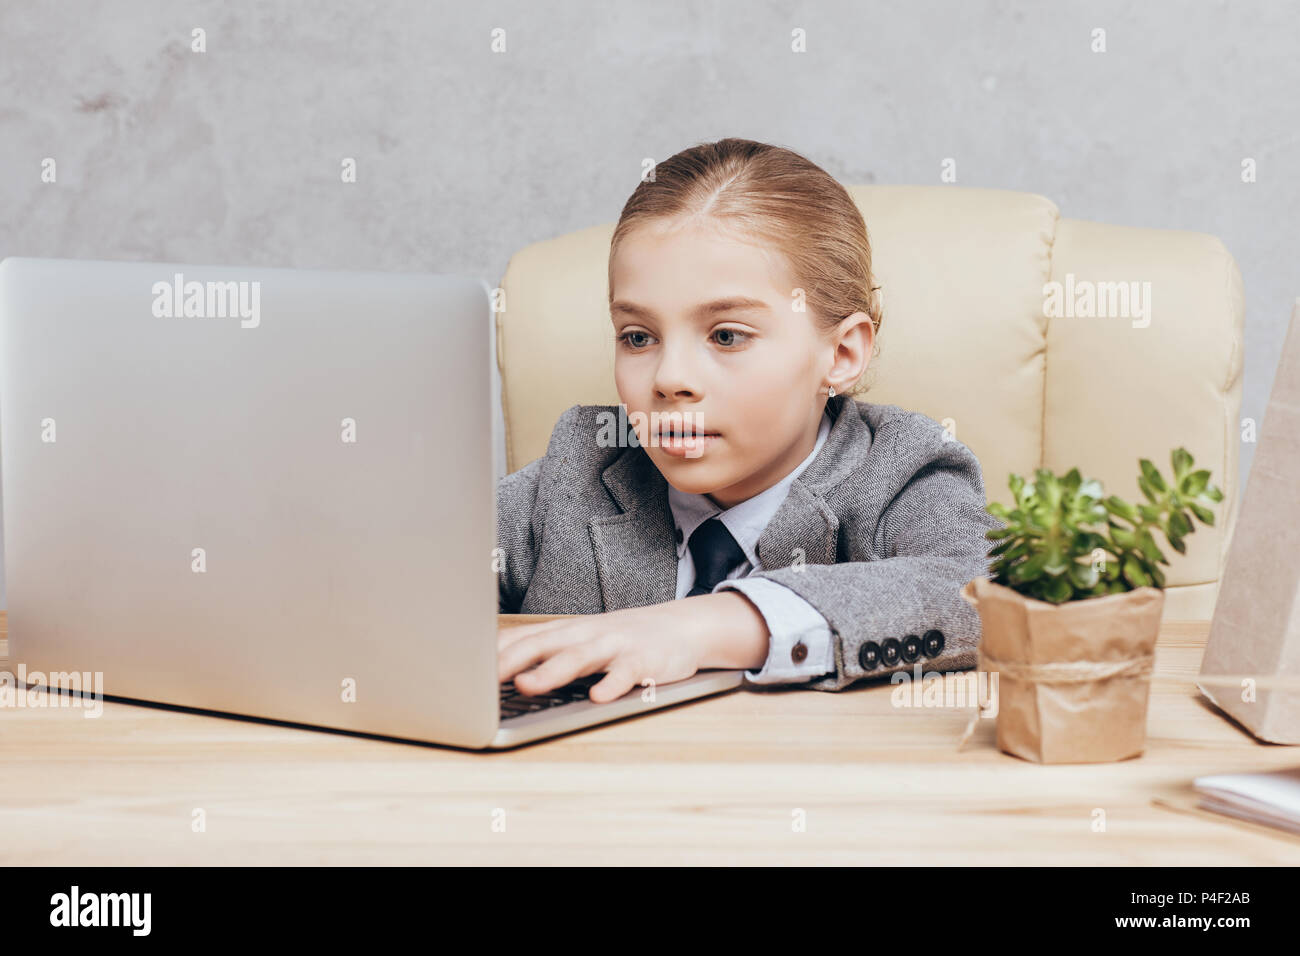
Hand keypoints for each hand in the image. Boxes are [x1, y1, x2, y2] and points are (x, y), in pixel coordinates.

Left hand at [498, 592, 769, 702]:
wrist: (682, 627)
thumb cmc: (621, 639)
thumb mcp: (582, 640)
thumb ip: (546, 652)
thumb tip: (498, 670)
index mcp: (567, 631)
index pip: (523, 639)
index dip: (493, 654)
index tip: (462, 669)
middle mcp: (587, 634)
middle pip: (544, 644)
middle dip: (512, 660)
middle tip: (483, 677)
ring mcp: (615, 645)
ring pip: (580, 657)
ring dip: (552, 670)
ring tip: (527, 685)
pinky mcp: (644, 661)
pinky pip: (626, 673)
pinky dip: (612, 684)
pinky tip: (598, 696)